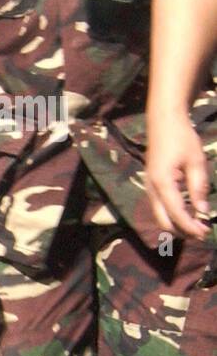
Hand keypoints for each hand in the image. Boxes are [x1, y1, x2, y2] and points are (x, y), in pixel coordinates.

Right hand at [146, 115, 210, 240]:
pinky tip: (188, 213)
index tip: (205, 233)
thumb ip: (198, 188)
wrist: (163, 122)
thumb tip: (202, 211)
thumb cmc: (182, 139)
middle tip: (202, 233)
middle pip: (163, 221)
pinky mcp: (152, 185)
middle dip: (182, 231)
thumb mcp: (196, 162)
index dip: (191, 226)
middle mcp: (152, 189)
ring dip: (178, 225)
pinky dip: (173, 215)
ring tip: (197, 225)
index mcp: (163, 183)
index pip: (177, 213)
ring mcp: (149, 188)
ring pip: (160, 216)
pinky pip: (160, 208)